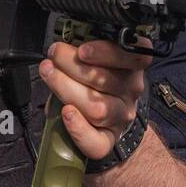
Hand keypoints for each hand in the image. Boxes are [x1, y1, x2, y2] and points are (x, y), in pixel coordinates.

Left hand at [39, 38, 149, 162]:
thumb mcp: (91, 60)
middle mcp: (130, 92)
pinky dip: (78, 128)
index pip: (136, 58)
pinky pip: (96, 141)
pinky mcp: (107, 140)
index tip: (83, 49)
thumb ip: (83, 50)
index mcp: (131, 67)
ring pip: (97, 108)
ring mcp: (120, 117)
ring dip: (66, 88)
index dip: (109, 53)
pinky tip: (66, 113)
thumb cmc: (89, 83)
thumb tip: (62, 45)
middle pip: (106, 80)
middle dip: (72, 64)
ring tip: (48, 74)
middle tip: (53, 54)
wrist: (97, 119)